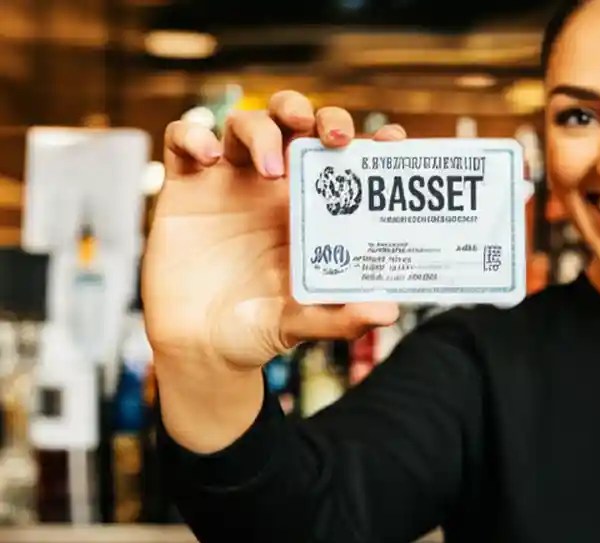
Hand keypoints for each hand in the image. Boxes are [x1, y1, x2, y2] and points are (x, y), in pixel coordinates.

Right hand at [141, 91, 406, 371]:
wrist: (199, 346)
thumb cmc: (258, 328)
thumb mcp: (303, 324)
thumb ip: (342, 319)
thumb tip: (388, 313)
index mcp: (312, 207)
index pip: (344, 157)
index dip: (369, 139)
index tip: (392, 140)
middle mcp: (273, 184)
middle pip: (297, 122)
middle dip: (318, 115)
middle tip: (333, 136)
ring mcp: (228, 180)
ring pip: (245, 122)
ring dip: (263, 129)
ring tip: (271, 166)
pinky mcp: (185, 185)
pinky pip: (182, 139)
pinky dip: (193, 135)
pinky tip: (209, 157)